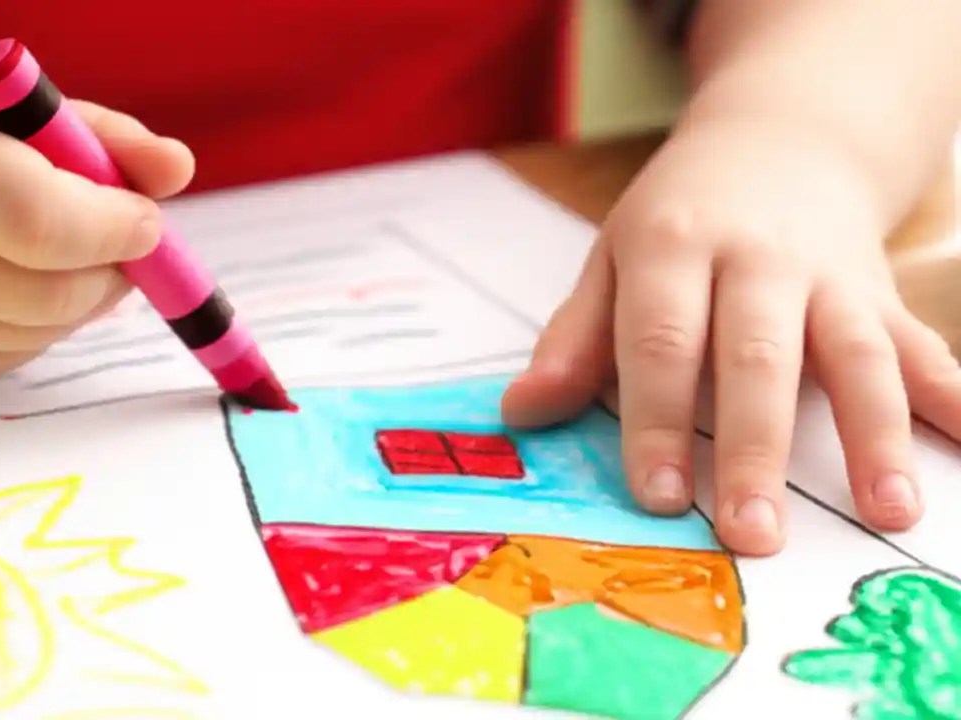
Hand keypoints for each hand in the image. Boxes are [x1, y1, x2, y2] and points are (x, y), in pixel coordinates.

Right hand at [0, 80, 192, 381]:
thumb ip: (98, 137)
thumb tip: (179, 169)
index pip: (38, 220)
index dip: (111, 228)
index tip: (146, 220)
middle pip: (48, 292)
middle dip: (109, 273)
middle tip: (121, 244)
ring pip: (40, 332)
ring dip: (80, 299)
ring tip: (58, 254)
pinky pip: (14, 357)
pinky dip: (40, 325)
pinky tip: (9, 283)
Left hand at [502, 119, 960, 555]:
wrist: (780, 139)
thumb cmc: (681, 215)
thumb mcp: (614, 258)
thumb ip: (575, 339)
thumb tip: (520, 413)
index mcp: (673, 247)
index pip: (662, 340)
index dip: (658, 421)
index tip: (659, 497)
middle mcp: (755, 258)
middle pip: (757, 356)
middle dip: (756, 448)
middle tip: (753, 533)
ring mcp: (829, 274)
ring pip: (855, 352)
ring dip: (874, 433)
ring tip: (889, 509)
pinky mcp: (881, 291)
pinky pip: (922, 345)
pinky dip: (952, 395)